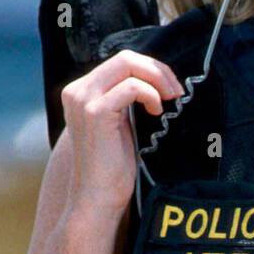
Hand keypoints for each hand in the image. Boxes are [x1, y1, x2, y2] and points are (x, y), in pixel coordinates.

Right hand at [62, 50, 184, 213]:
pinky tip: (156, 111)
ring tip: (170, 99)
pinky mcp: (95, 112)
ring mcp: (83, 99)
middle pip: (125, 57)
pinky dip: (150, 94)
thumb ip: (126, 98)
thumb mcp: (120, 123)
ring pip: (128, 65)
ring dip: (157, 79)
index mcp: (81, 91)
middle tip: (176, 91)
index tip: (170, 87)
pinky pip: (132, 87)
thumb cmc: (113, 165)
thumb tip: (156, 78)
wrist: (98, 196)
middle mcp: (77, 90)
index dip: (150, 69)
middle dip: (157, 70)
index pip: (120, 61)